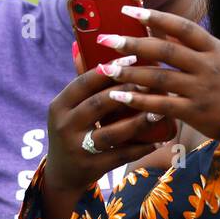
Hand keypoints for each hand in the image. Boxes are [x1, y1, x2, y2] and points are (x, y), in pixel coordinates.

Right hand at [42, 65, 163, 195]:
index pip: (84, 82)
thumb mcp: (71, 107)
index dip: (109, 69)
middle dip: (128, 92)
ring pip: (112, 132)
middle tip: (153, 82)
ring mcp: (77, 148)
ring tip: (160, 111)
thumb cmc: (75, 129)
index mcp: (59, 105)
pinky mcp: (91, 167)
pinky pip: (121, 155)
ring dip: (138, 121)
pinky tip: (160, 139)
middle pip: (99, 104)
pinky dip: (142, 147)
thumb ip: (84, 82)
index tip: (134, 57)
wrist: (63, 174)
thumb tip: (83, 43)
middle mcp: (64, 126)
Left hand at [89, 6, 219, 141]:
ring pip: (160, 77)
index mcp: (214, 48)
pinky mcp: (194, 112)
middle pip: (166, 50)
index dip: (156, 17)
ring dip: (131, 72)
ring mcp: (201, 89)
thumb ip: (194, 44)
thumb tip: (161, 28)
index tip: (129, 10)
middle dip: (134, 43)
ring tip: (107, 68)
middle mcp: (208, 66)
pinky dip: (139, 100)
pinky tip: (120, 96)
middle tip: (108, 40)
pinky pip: (161, 104)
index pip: (182, 27)